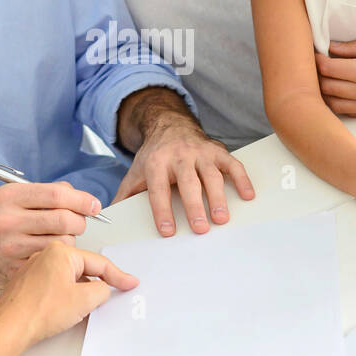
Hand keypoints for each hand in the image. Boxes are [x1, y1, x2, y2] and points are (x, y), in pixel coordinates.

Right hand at [0, 181, 103, 288]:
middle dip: (80, 222)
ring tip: (59, 238)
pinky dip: (58, 259)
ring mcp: (12, 247)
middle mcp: (9, 221)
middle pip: (64, 220)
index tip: (93, 205)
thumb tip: (78, 196)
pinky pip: (52, 264)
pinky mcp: (15, 270)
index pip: (57, 195)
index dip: (82, 200)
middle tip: (78, 223)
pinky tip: (51, 255)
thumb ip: (44, 193)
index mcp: (10, 198)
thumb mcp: (11, 197)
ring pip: (62, 243)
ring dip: (70, 241)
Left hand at [0, 242, 137, 353]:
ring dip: (78, 292)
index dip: (118, 276)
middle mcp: (46, 255)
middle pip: (83, 269)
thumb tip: (102, 289)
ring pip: (68, 278)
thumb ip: (102, 290)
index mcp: (61, 252)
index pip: (98, 262)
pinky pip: (54, 284)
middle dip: (95, 285)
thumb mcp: (84, 300)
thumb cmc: (38, 311)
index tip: (129, 283)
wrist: (9, 327)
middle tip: (106, 299)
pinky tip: (62, 310)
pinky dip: (63, 295)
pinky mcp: (27, 282)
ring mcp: (34, 268)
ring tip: (77, 310)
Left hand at [113, 113, 254, 235]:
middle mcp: (179, 156)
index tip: (168, 231)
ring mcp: (200, 152)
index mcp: (156, 163)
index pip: (158, 189)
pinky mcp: (217, 150)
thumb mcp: (136, 171)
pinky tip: (248, 195)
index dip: (162, 210)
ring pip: (211, 175)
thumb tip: (107, 217)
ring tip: (222, 218)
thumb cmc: (153, 155)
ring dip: (218, 197)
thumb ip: (125, 194)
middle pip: (188, 182)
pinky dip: (242, 179)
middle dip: (194, 205)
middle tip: (200, 228)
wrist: (168, 124)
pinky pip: (232, 164)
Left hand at [316, 33, 355, 116]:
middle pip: (325, 87)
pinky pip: (348, 112)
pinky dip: (338, 102)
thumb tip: (330, 48)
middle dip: (316, 76)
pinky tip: (338, 90)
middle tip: (314, 63)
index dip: (315, 59)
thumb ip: (355, 47)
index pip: (326, 68)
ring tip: (324, 77)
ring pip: (333, 104)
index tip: (313, 51)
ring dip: (324, 91)